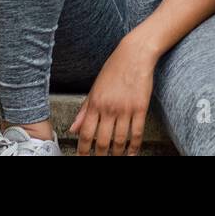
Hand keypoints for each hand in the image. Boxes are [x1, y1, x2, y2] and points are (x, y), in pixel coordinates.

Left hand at [69, 38, 153, 154]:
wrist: (135, 54)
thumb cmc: (114, 69)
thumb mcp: (94, 88)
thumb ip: (84, 110)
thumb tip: (73, 128)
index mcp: (95, 103)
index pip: (86, 133)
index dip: (82, 150)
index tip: (82, 158)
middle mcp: (109, 108)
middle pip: (102, 141)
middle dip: (99, 156)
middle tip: (99, 161)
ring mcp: (125, 109)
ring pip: (120, 140)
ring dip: (117, 154)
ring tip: (116, 158)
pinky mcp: (141, 107)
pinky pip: (137, 132)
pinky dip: (134, 146)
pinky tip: (132, 153)